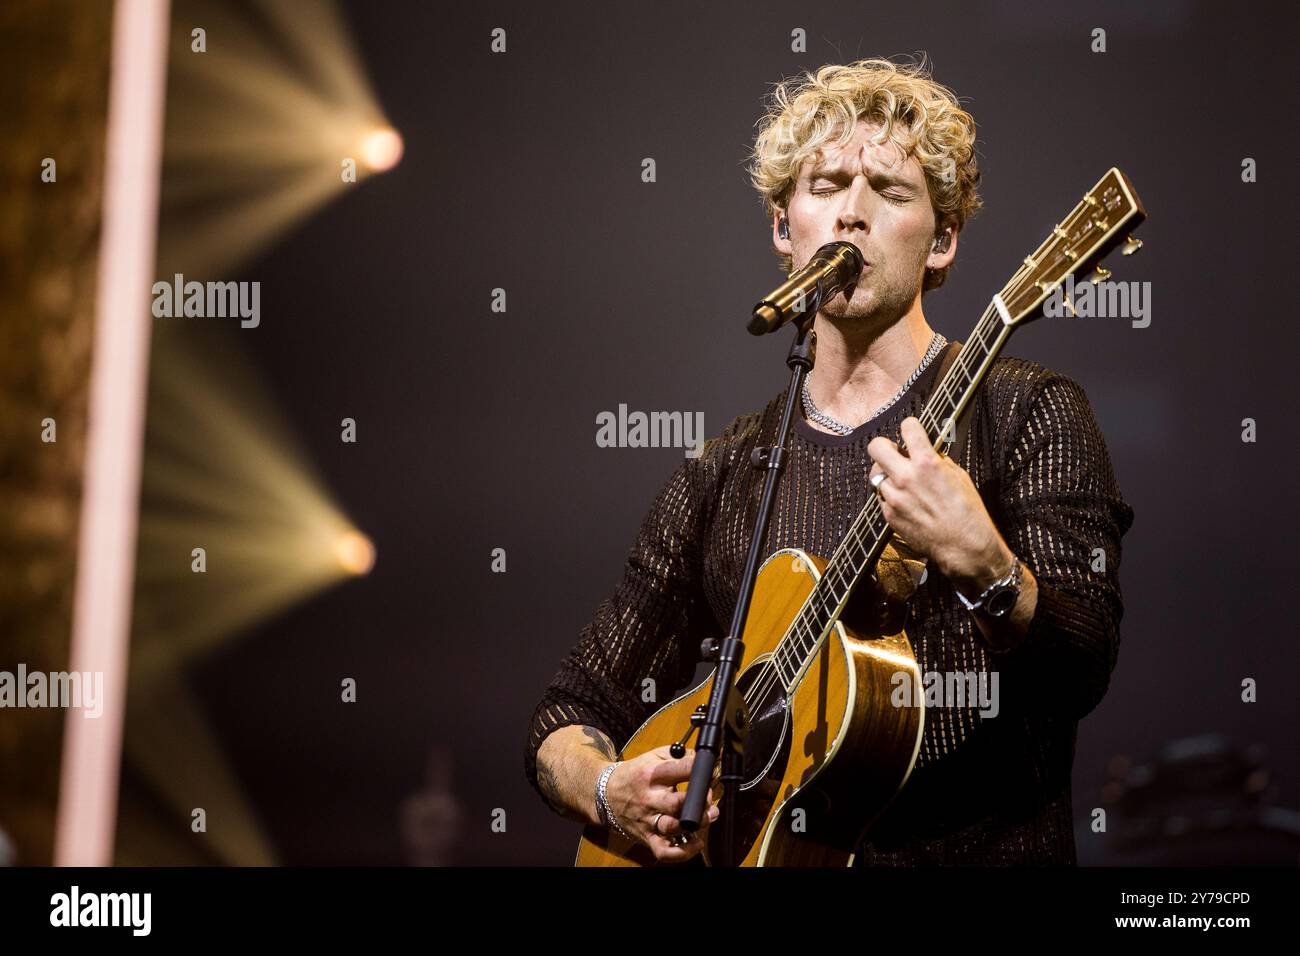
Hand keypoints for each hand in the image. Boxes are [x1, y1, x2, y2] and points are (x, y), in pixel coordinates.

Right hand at [605, 746, 720, 862]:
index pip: (681, 769)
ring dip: (695, 824)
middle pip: (677, 803)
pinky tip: (695, 843)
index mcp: (651, 774)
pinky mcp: (647, 837)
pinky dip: (682, 852)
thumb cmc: (633, 775)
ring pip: (673, 827)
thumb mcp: (652, 756)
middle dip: (700, 800)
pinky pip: (664, 851)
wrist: (604, 793)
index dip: (701, 770)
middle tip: (709, 796)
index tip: (710, 770)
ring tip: (708, 816)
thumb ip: (678, 755)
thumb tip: (702, 758)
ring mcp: (648, 820)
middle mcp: (649, 798)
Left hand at [867, 416, 1011, 592]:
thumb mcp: (959, 476)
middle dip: (884, 446)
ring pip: (876, 474)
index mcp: (927, 464)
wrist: (964, 546)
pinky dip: (890, 495)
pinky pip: (881, 496)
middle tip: (894, 453)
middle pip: (876, 447)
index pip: (908, 428)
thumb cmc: (967, 512)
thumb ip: (937, 460)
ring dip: (888, 475)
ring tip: (902, 482)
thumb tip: (925, 450)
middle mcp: (906, 478)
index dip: (910, 427)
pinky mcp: (889, 515)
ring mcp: (894, 497)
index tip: (911, 430)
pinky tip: (905, 501)